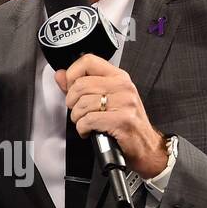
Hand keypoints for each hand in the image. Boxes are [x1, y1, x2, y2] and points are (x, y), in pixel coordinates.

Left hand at [56, 54, 167, 178]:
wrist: (146, 146)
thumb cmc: (127, 123)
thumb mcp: (107, 99)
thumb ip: (80, 86)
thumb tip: (60, 75)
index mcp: (119, 77)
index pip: (88, 61)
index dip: (72, 74)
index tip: (71, 88)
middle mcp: (123, 87)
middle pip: (80, 85)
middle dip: (71, 102)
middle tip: (78, 111)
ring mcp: (124, 103)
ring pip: (82, 104)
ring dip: (77, 118)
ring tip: (84, 123)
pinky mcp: (122, 120)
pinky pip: (89, 120)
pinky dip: (82, 129)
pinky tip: (88, 131)